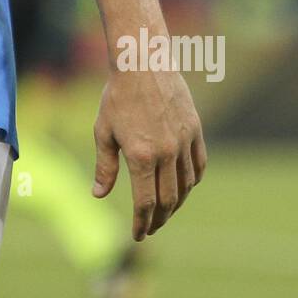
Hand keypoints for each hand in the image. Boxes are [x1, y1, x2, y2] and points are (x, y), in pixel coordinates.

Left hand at [92, 67, 206, 239]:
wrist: (143, 63)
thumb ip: (104, 166)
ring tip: (165, 212)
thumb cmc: (117, 97)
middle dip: (158, 220)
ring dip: (176, 204)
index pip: (145, 203)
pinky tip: (184, 188)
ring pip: (186, 186)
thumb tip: (98, 195)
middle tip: (150, 229)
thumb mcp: (103, 131)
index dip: (142, 223)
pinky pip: (198, 165)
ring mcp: (184, 142)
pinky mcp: (195, 130)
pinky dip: (192, 182)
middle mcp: (166, 153)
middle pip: (168, 200)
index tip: (138, 234)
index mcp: (141, 156)